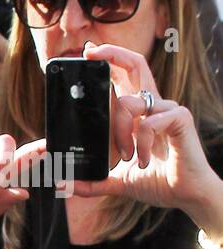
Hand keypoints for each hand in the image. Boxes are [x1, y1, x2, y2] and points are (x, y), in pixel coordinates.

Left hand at [66, 42, 222, 234]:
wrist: (185, 194)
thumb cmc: (156, 181)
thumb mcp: (116, 180)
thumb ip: (92, 181)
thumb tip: (63, 185)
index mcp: (138, 113)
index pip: (124, 77)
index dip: (108, 61)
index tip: (87, 54)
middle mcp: (152, 106)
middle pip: (136, 65)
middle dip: (112, 54)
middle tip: (90, 54)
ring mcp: (167, 111)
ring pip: (130, 103)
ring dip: (120, 131)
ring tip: (125, 156)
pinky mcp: (180, 120)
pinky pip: (152, 121)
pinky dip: (141, 140)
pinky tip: (141, 159)